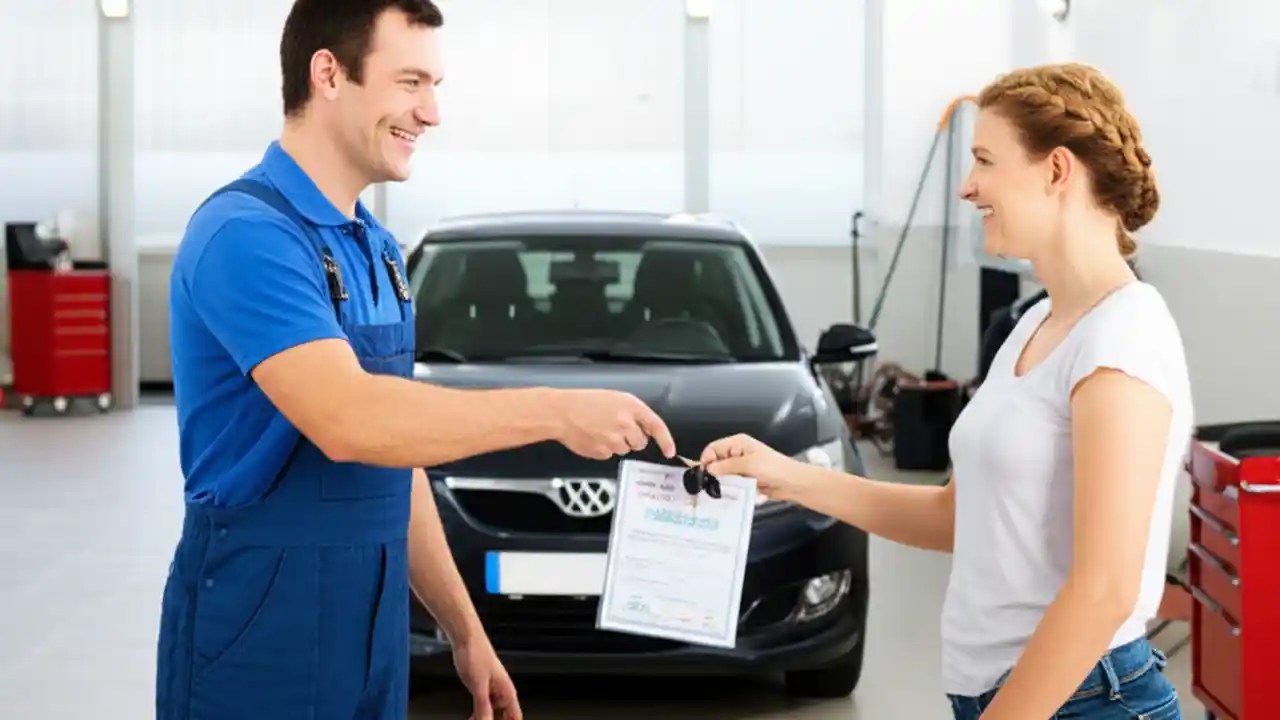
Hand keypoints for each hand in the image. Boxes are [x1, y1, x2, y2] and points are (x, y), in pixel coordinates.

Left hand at [452, 636, 521, 719]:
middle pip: (505, 716)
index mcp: (506, 690)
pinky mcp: (480, 686)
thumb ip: (483, 706)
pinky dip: (477, 714)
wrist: (466, 638)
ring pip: (492, 712)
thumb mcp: (479, 684)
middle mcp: (501, 691)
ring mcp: (491, 689)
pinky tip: (471, 717)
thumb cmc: (476, 653)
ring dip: (484, 719)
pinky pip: (482, 706)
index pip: (515, 716)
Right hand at [550, 389, 676, 459]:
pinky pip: (609, 455)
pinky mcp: (602, 452)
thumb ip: (633, 413)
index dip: (666, 441)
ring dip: (617, 443)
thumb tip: (645, 430)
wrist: (561, 413)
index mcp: (631, 407)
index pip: (656, 426)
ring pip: (625, 449)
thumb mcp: (614, 398)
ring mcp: (614, 440)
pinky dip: (603, 448)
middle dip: (632, 438)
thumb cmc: (585, 402)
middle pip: (640, 442)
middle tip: (616, 428)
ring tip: (600, 430)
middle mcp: (625, 424)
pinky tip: (593, 437)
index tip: (670, 451)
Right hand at [699, 433, 807, 501]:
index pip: (712, 449)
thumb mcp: (749, 464)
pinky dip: (734, 490)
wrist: (792, 483)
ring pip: (722, 477)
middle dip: (716, 475)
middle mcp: (736, 454)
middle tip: (716, 485)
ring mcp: (740, 468)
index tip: (705, 475)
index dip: (707, 461)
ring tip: (730, 491)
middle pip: (715, 464)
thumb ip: (726, 466)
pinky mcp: (744, 480)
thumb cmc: (774, 468)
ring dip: (726, 484)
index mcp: (737, 444)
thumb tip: (709, 469)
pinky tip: (738, 494)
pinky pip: (731, 485)